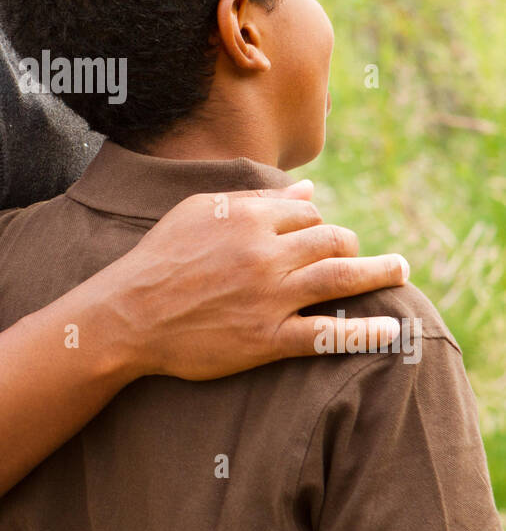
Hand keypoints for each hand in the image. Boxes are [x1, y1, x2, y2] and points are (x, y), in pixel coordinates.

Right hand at [109, 180, 407, 379]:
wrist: (128, 314)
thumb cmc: (160, 258)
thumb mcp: (201, 212)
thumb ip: (256, 201)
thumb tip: (309, 190)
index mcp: (249, 219)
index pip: (309, 213)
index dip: (319, 224)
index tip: (321, 237)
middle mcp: (265, 254)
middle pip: (332, 241)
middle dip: (352, 246)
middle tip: (364, 257)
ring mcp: (268, 298)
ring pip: (340, 278)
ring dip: (379, 273)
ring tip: (402, 272)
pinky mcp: (266, 340)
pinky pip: (327, 334)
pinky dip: (363, 333)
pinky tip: (390, 330)